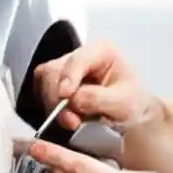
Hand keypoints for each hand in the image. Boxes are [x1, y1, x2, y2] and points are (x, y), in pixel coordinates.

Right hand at [33, 41, 155, 131]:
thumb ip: (98, 99)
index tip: (64, 95)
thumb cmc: (130, 102)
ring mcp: (65, 69)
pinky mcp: (55, 83)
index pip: (77, 60)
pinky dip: (51, 108)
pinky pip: (42, 93)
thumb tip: (73, 100)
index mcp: (101, 51)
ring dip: (54, 105)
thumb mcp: (123, 102)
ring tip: (74, 121)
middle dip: (58, 98)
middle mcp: (80, 56)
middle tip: (71, 120)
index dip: (68, 77)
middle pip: (54, 71)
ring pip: (45, 82)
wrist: (129, 112)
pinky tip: (67, 117)